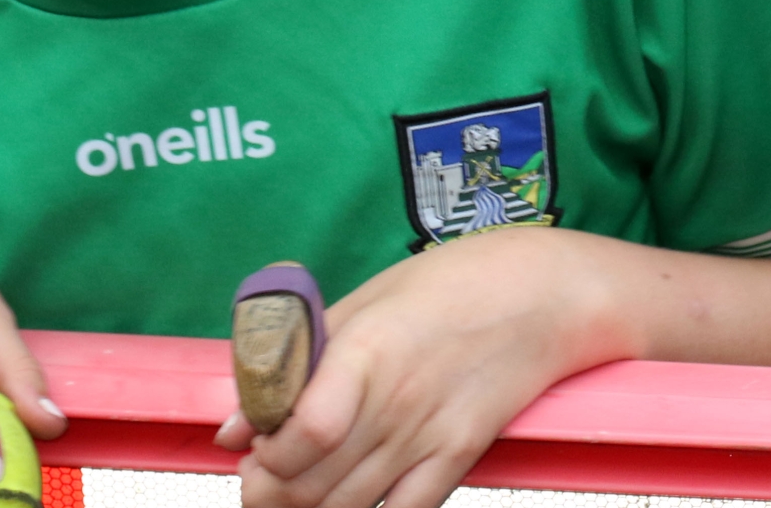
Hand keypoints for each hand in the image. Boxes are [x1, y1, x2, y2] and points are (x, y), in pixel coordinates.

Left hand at [214, 227, 632, 507]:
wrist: (539, 296)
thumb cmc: (446, 285)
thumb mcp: (361, 302)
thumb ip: (295, 363)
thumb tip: (231, 427)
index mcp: (365, 352)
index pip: (302, 431)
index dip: (266, 452)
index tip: (254, 444)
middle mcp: (396, 404)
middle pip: (312, 483)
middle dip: (268, 493)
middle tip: (257, 480)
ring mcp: (429, 438)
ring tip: (289, 493)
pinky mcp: (458, 459)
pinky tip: (346, 504)